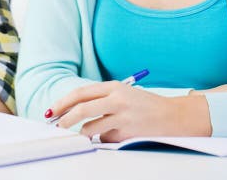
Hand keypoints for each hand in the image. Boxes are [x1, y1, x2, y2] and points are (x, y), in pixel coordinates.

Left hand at [50, 81, 209, 141]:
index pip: (81, 93)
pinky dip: (104, 139)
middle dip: (65, 119)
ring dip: (83, 134)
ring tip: (83, 135)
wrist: (174, 116)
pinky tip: (115, 135)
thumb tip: (73, 110)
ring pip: (90, 127)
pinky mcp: (128, 133)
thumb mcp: (123, 94)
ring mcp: (123, 117)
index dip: (63, 102)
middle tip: (57, 126)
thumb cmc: (145, 105)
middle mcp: (117, 99)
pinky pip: (106, 139)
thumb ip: (102, 99)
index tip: (52, 111)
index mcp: (114, 87)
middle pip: (81, 108)